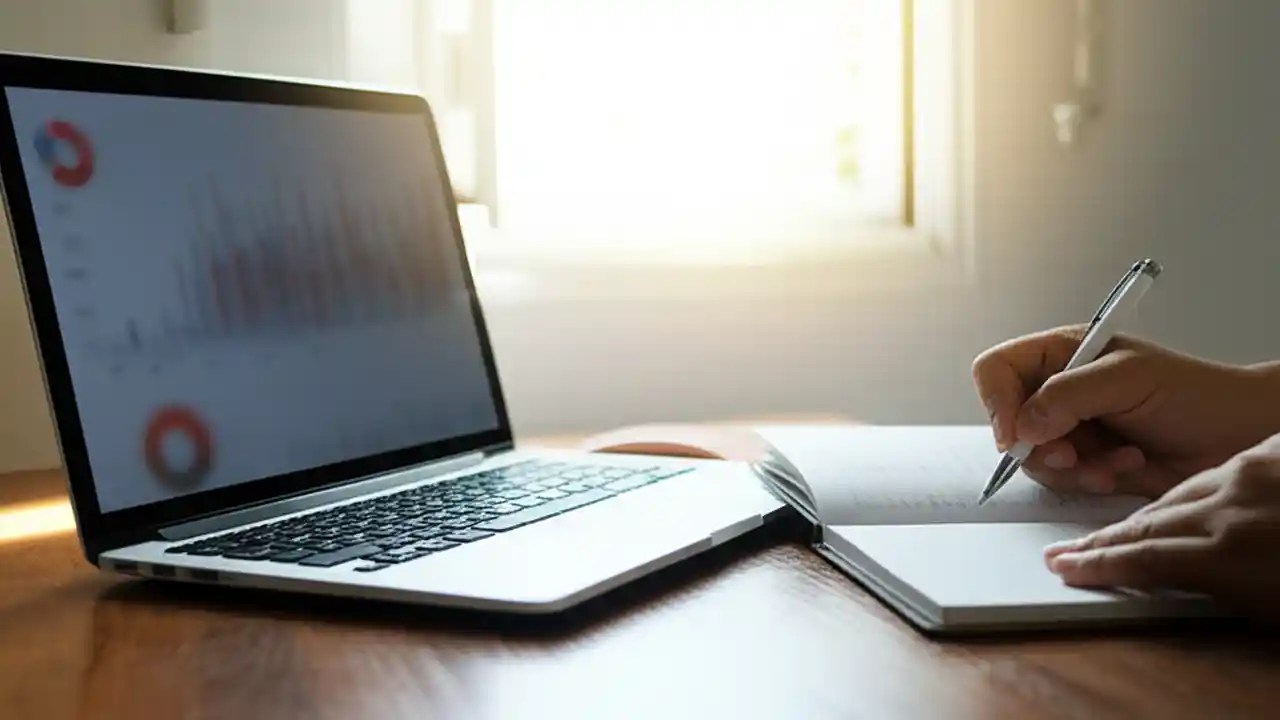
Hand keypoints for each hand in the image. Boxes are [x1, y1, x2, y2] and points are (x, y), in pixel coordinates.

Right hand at [972, 326, 1279, 497]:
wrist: (1237, 437)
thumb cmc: (1196, 395)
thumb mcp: (1128, 379)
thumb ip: (1068, 395)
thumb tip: (1024, 424)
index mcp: (1061, 353)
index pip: (997, 370)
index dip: (998, 401)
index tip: (1016, 433)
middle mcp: (1058, 389)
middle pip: (1008, 421)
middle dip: (1040, 445)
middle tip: (1071, 453)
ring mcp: (1070, 428)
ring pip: (1032, 457)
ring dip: (1073, 467)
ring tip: (1116, 460)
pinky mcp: (1085, 462)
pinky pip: (1060, 480)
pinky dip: (1089, 480)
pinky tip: (1124, 468)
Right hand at [1043, 434, 1279, 623]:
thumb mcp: (1276, 599)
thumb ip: (1220, 585)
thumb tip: (1176, 586)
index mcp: (1233, 549)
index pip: (1147, 558)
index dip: (1102, 566)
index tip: (1070, 569)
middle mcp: (1232, 505)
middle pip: (1150, 525)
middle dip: (1105, 541)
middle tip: (1067, 554)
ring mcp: (1251, 473)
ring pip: (1181, 496)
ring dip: (1148, 517)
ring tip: (1115, 534)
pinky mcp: (1275, 453)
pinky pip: (1222, 472)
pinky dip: (1198, 490)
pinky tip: (1188, 500)